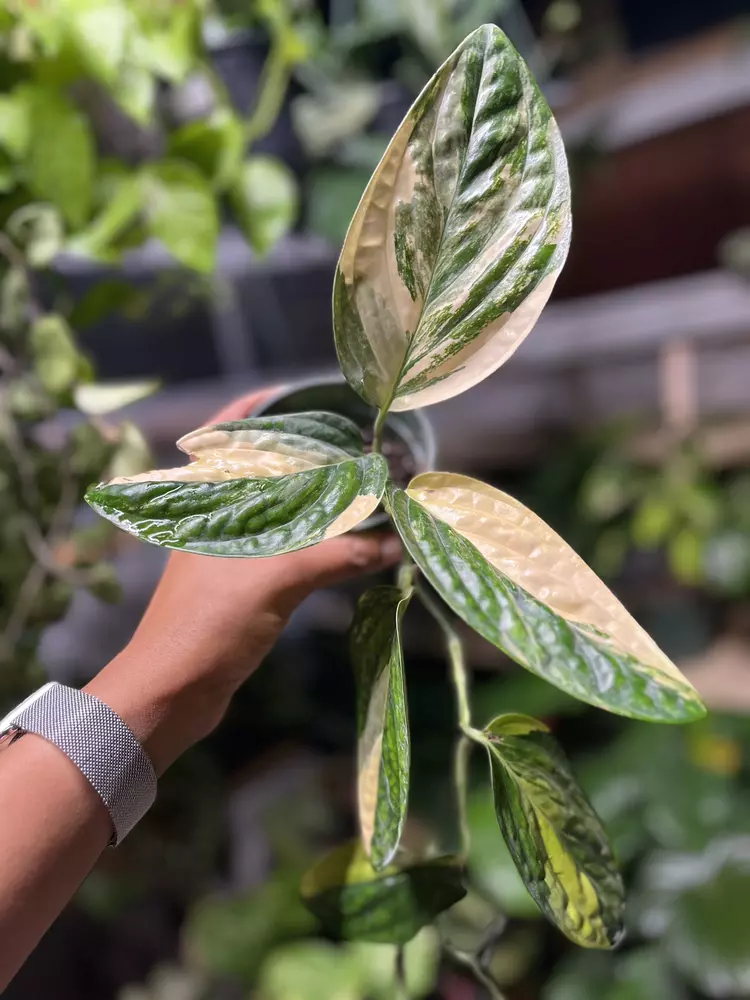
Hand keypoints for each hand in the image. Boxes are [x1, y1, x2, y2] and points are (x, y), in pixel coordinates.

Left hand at [85, 389, 401, 772]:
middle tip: (359, 442)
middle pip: (264, 466)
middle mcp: (215, 513)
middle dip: (310, 453)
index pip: (228, 429)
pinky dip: (320, 537)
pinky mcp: (246, 580)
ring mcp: (230, 548)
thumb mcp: (276, 579)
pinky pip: (290, 544)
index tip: (312, 393)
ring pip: (280, 508)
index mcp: (206, 496)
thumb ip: (337, 553)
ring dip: (319, 498)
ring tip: (366, 481)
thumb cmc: (209, 623)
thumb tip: (397, 542)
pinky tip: (354, 537)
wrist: (173, 693)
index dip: (265, 405)